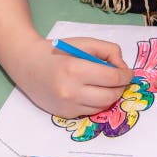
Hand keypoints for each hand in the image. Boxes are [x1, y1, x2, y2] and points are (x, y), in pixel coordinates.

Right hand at [13, 36, 132, 117]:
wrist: (27, 65)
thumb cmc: (58, 52)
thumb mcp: (85, 43)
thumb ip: (109, 51)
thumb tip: (123, 68)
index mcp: (75, 69)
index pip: (113, 78)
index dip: (126, 75)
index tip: (128, 72)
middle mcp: (70, 91)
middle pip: (111, 96)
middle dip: (121, 87)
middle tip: (121, 79)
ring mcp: (67, 105)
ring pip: (103, 106)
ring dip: (111, 96)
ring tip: (107, 84)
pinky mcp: (64, 114)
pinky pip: (91, 111)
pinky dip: (97, 102)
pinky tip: (92, 91)